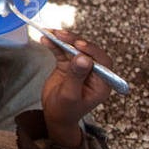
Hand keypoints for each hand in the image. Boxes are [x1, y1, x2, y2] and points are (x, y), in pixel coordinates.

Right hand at [40, 31, 114, 148]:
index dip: (92, 51)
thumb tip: (84, 58)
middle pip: (87, 51)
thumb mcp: (70, 95)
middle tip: (61, 35)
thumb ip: (77, 76)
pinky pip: (62, 51)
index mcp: (101, 83)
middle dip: (74, 41)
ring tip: (51, 33)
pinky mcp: (68, 65)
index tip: (79, 45)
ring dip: (62, 40)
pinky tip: (46, 39)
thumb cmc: (65, 110)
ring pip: (74, 49)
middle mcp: (93, 73)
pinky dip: (54, 45)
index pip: (102, 62)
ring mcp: (80, 68)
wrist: (54, 115)